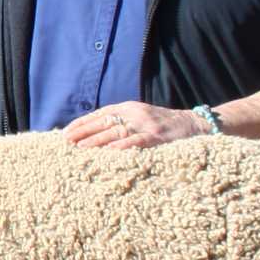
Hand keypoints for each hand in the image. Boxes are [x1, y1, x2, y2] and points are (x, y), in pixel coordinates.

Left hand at [62, 101, 201, 150]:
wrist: (193, 124)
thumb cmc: (161, 124)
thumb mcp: (139, 118)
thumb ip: (120, 122)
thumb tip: (92, 134)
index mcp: (128, 107)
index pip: (99, 114)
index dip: (81, 123)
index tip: (65, 133)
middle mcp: (135, 113)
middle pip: (104, 122)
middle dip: (83, 132)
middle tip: (66, 142)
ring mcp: (146, 124)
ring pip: (117, 132)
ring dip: (97, 140)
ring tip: (81, 148)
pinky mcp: (158, 136)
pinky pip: (137, 141)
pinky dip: (123, 146)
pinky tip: (110, 151)